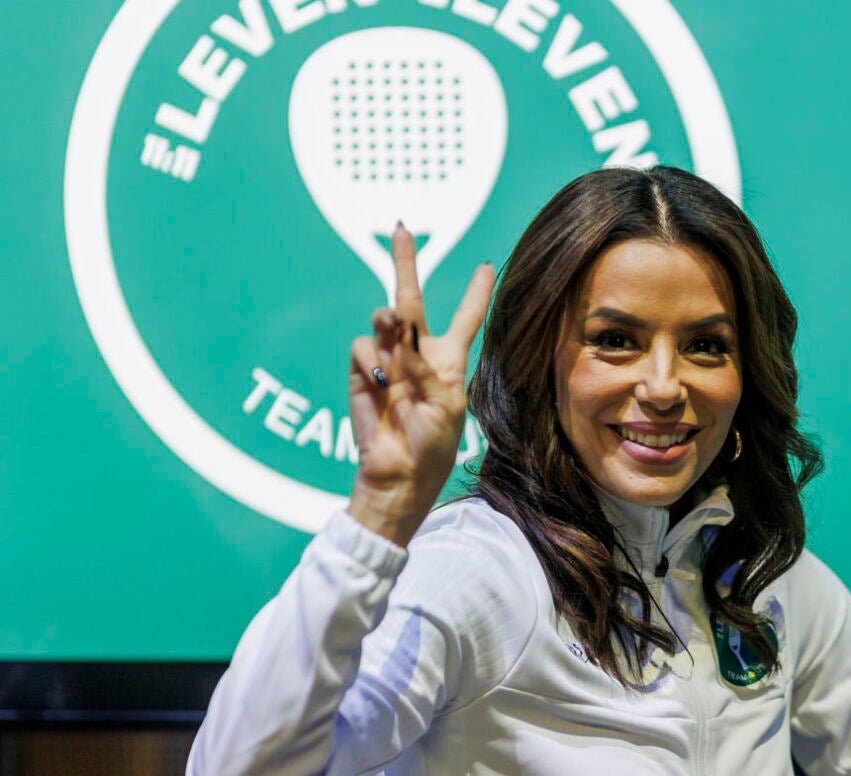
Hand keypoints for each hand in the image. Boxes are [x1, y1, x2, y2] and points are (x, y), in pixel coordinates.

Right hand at [345, 223, 494, 545]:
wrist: (400, 472)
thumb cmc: (433, 442)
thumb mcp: (446, 404)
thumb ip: (426, 367)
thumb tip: (397, 337)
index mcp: (450, 360)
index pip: (466, 319)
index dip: (475, 293)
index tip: (487, 266)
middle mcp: (418, 353)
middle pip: (412, 299)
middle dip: (406, 263)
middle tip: (401, 228)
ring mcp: (388, 359)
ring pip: (383, 318)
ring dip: (388, 319)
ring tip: (394, 332)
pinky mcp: (363, 371)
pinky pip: (363, 347)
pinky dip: (372, 360)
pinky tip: (382, 381)